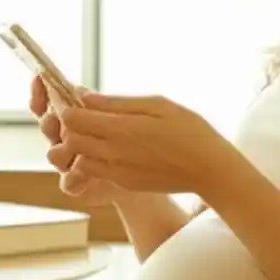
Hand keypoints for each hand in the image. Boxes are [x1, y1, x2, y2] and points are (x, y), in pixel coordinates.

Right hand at [29, 76, 127, 204]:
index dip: (41, 93)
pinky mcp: (79, 184)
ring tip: (73, 147)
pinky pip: (67, 183)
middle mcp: (68, 138)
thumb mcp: (125, 115)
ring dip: (61, 149)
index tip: (39, 80)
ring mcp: (71, 162)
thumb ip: (99, 104)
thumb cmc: (137, 138)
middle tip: (56, 117)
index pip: (50, 102)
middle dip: (49, 120)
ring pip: (54, 155)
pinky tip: (84, 174)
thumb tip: (78, 90)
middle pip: (47, 126)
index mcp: (75, 117)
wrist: (149, 170)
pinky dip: (73, 179)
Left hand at [58, 92, 246, 196]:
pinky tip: (115, 148)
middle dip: (70, 127)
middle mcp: (114, 153)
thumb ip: (118, 103)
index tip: (77, 100)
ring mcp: (118, 172)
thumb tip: (85, 96)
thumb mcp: (157, 105)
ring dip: (81, 146)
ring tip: (98, 133)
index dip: (69, 107)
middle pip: (70, 140)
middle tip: (85, 116)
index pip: (73, 119)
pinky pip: (97, 171)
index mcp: (121, 128)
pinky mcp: (125, 183)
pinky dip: (96, 159)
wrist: (209, 169)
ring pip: (79, 159)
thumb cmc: (188, 129)